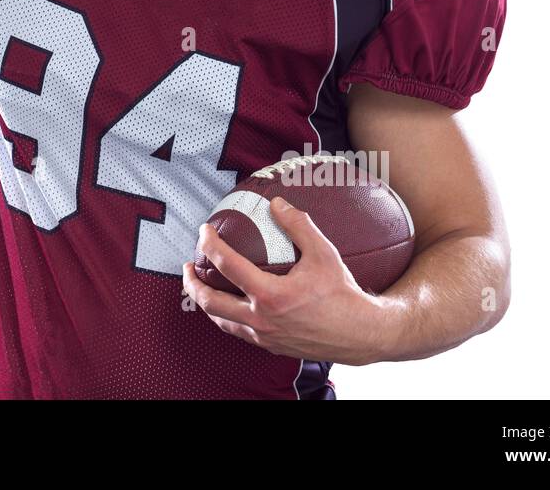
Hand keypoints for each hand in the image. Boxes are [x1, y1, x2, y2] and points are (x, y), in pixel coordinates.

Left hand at [182, 196, 400, 365]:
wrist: (360, 334)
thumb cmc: (343, 293)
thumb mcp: (324, 253)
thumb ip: (298, 225)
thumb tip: (276, 202)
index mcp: (270, 296)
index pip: (227, 265)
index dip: (209, 244)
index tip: (204, 230)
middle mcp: (261, 319)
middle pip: (210, 301)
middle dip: (192, 281)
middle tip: (188, 265)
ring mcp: (263, 336)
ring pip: (220, 320)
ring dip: (204, 301)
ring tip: (199, 284)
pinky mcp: (269, 346)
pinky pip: (237, 330)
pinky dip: (225, 315)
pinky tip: (227, 303)